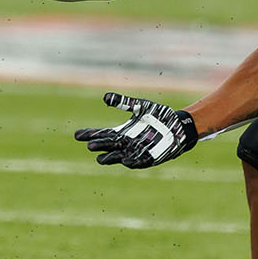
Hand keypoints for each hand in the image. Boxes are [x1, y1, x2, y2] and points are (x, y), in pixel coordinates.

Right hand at [74, 92, 197, 168]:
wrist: (179, 126)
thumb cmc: (160, 116)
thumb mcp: (140, 106)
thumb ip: (124, 103)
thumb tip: (105, 97)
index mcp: (122, 132)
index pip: (102, 134)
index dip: (90, 135)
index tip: (77, 135)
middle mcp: (127, 144)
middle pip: (108, 146)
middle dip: (100, 146)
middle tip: (90, 145)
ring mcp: (137, 152)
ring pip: (119, 156)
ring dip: (111, 157)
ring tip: (100, 158)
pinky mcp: (149, 158)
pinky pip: (139, 161)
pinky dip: (132, 161)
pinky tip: (125, 161)